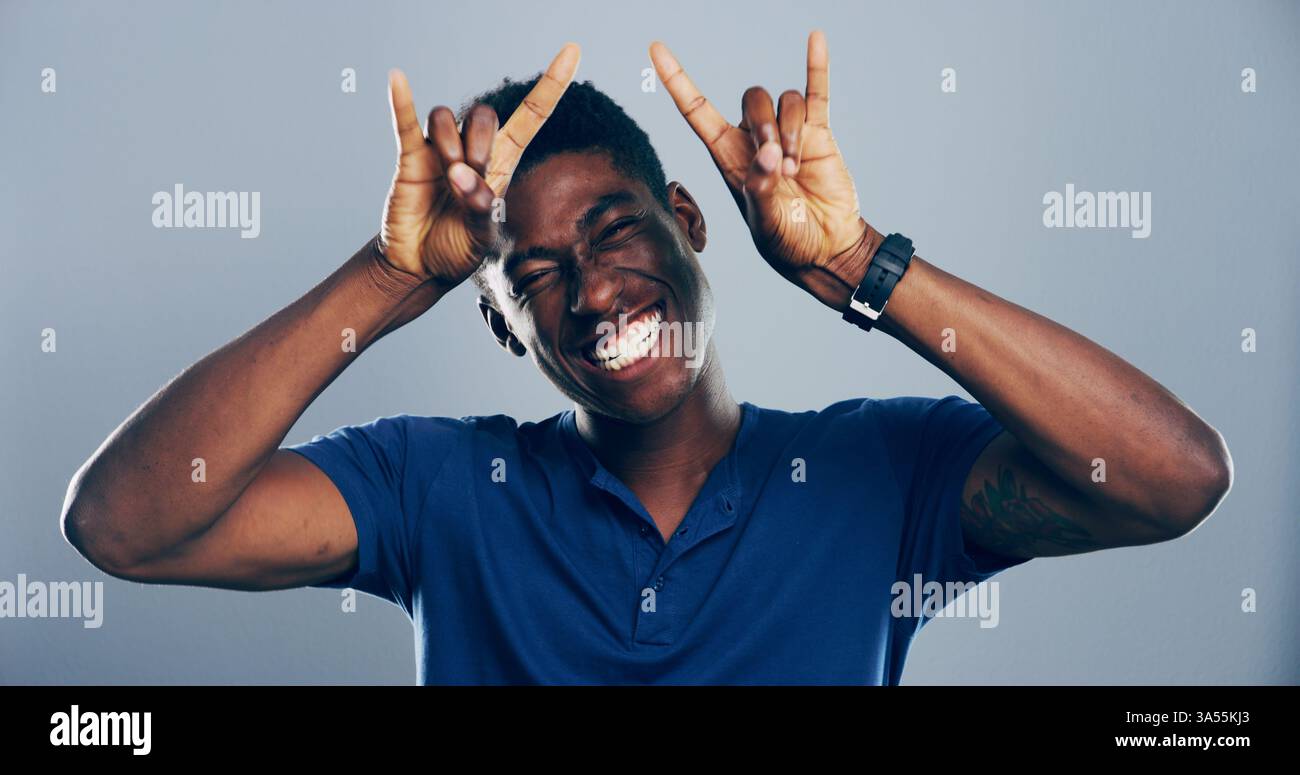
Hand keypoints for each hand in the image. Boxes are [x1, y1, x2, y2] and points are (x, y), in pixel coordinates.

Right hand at [377, 44, 580, 287]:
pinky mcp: (410, 157)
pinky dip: (401, 100)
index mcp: (502, 165)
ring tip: (447, 177)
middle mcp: (472, 150)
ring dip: (450, 145)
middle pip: (484, 114)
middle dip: (481, 145)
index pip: (531, 116)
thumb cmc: (458, 249)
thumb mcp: (482, 238)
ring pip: (446, 118)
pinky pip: (405, 121)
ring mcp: (440, 150)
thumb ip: (480, 207)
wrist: (421, 266)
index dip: (551, 86)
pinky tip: (398, 78)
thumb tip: (459, 174)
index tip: (572, 52)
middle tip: (471, 175)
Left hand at [650, 32, 875, 309]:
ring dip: (791, 130)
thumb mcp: (764, 223)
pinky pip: (815, 91)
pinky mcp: (818, 133)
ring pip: (785, 100)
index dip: (677, 80)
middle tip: (779, 166)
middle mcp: (754, 139)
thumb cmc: (786, 241)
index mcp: (728, 157)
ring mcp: (787, 133)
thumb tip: (768, 153)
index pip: (696, 109)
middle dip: (766, 126)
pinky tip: (816, 39)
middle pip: (752, 99)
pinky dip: (816, 66)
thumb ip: (761, 190)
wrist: (825, 248)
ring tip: (795, 169)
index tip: (656, 49)